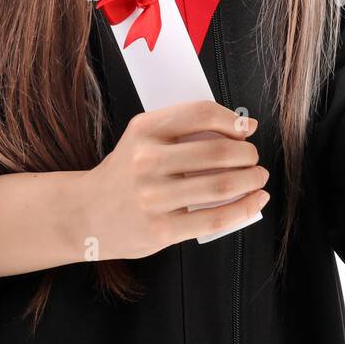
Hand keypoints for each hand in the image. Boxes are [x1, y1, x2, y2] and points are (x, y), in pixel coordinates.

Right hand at [79, 100, 268, 260]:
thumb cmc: (124, 174)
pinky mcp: (161, 229)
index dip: (233, 120)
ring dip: (251, 179)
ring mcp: (153, 196)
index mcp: (144, 129)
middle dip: (247, 154)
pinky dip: (243, 209)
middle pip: (217, 151)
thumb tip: (240, 129)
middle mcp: (147, 160)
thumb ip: (181, 130)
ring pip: (221, 185)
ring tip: (258, 177)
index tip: (248, 129)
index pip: (200, 114)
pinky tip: (254, 201)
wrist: (85, 213)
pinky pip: (214, 218)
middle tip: (253, 157)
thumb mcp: (142, 139)